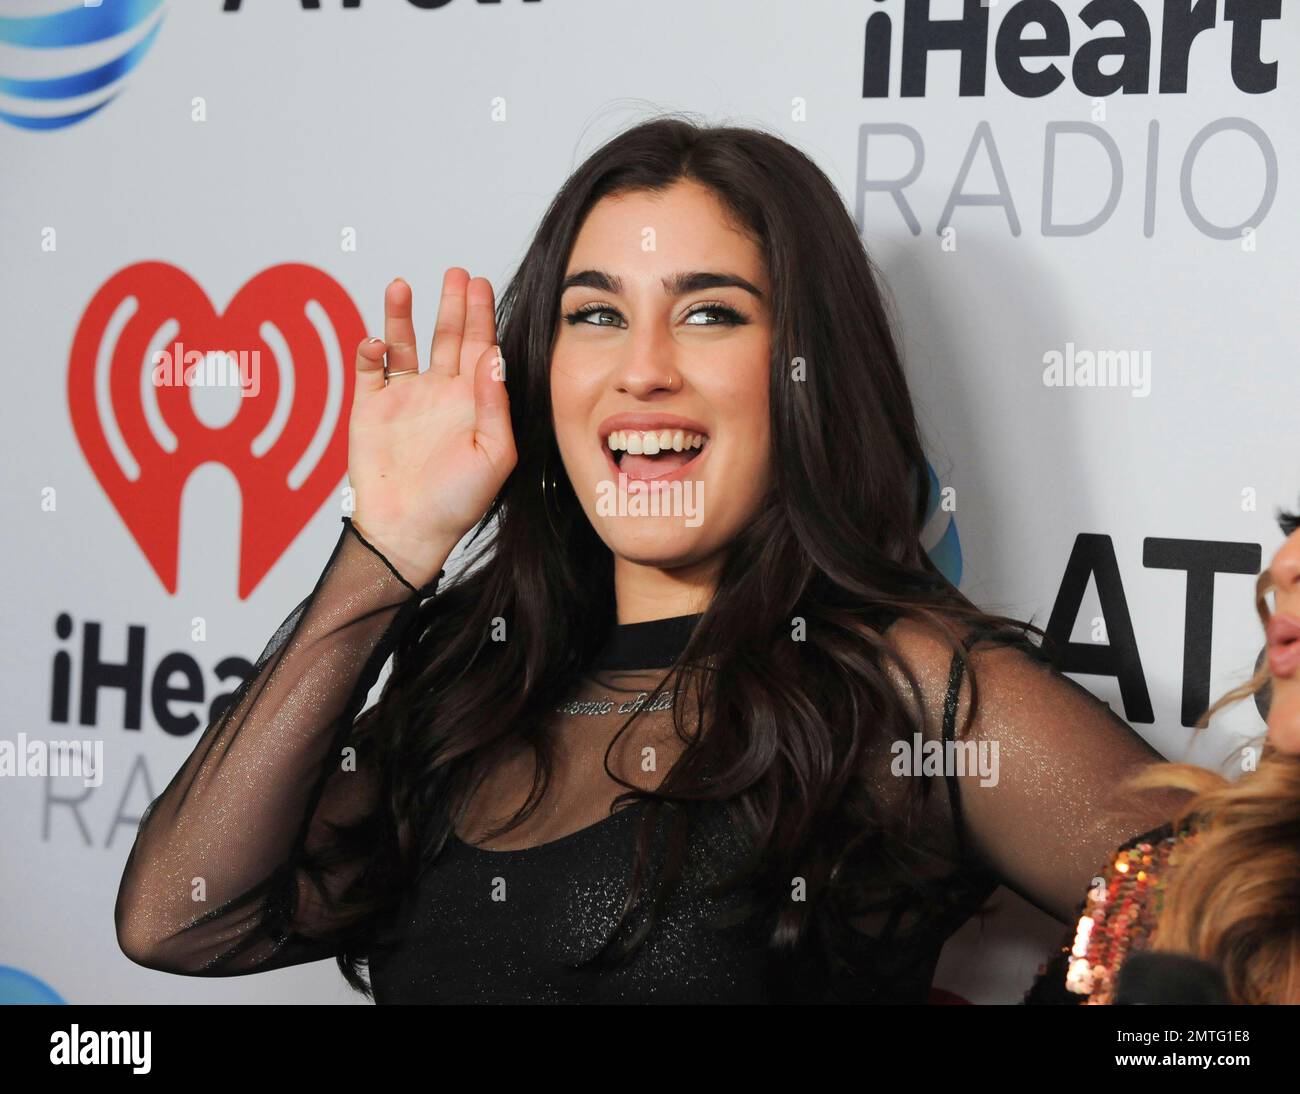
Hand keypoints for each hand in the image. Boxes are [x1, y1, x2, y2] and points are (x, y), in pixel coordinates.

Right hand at [347, 269, 515, 586]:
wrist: (409, 531)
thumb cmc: (458, 502)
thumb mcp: (494, 456)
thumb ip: (495, 406)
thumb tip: (493, 358)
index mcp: (472, 401)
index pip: (479, 347)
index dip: (480, 316)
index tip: (481, 284)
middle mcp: (439, 393)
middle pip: (446, 336)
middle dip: (451, 304)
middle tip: (456, 273)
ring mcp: (403, 398)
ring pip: (402, 343)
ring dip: (401, 315)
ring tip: (403, 285)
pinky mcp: (369, 408)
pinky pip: (367, 370)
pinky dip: (368, 351)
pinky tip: (376, 341)